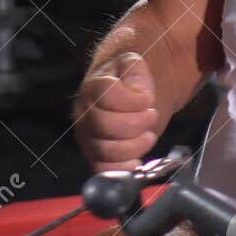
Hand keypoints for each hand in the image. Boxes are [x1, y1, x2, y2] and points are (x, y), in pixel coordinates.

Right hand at [73, 53, 161, 171]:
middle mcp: (84, 113)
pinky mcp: (95, 155)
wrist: (130, 94)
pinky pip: (103, 169)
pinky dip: (123, 167)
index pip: (108, 95)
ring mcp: (87, 136)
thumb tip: (136, 81)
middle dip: (136, 123)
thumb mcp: (137, 66)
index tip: (148, 99)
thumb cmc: (133, 83)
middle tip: (151, 116)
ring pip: (105, 150)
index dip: (133, 100)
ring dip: (134, 146)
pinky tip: (137, 158)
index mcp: (94, 87)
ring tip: (148, 134)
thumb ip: (135, 68)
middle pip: (105, 125)